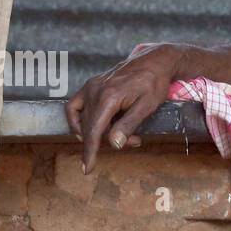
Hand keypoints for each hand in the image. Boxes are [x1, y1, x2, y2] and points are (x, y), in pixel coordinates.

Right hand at [65, 42, 178, 172]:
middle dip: (108, 141)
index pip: (93, 131)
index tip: (87, 169)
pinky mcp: (91, 85)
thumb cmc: (154, 83)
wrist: (155, 61)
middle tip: (133, 141)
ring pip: (84, 119)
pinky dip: (79, 120)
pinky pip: (75, 106)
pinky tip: (92, 126)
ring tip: (120, 132)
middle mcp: (95, 91)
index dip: (90, 152)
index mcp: (108, 97)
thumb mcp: (146, 106)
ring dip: (98, 132)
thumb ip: (128, 125)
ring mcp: (91, 86)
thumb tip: (114, 144)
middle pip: (90, 128)